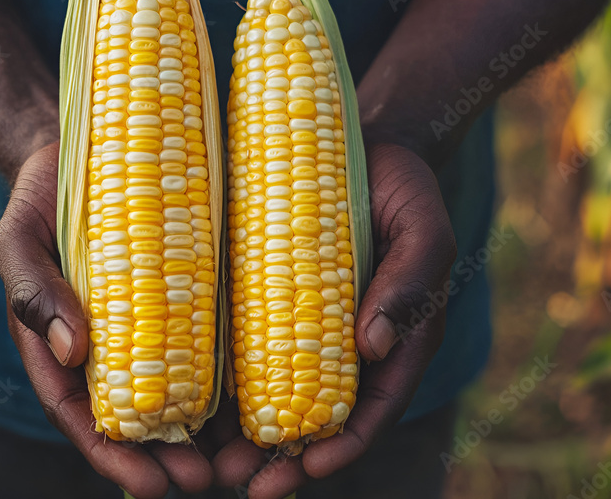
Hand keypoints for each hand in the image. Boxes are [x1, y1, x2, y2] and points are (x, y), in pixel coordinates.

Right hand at [0, 144, 212, 497]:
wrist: (91, 146)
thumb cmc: (40, 200)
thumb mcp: (20, 242)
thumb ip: (34, 294)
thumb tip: (76, 355)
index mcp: (61, 346)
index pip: (83, 416)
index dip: (113, 456)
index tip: (149, 486)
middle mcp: (111, 343)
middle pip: (139, 416)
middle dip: (169, 456)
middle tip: (204, 480)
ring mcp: (153, 320)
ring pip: (181, 387)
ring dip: (209, 428)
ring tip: (243, 455)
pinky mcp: (191, 292)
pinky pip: (212, 338)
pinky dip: (234, 372)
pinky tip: (265, 393)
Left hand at [212, 144, 456, 497]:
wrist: (356, 145)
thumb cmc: (403, 191)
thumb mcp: (422, 232)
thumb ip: (407, 286)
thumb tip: (372, 347)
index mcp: (395, 342)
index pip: (373, 408)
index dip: (343, 447)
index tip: (308, 472)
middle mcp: (346, 345)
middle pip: (315, 417)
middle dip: (280, 459)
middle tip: (241, 484)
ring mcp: (303, 325)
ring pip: (273, 395)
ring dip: (242, 436)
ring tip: (206, 462)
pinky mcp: (264, 300)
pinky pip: (243, 351)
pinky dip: (221, 385)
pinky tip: (188, 404)